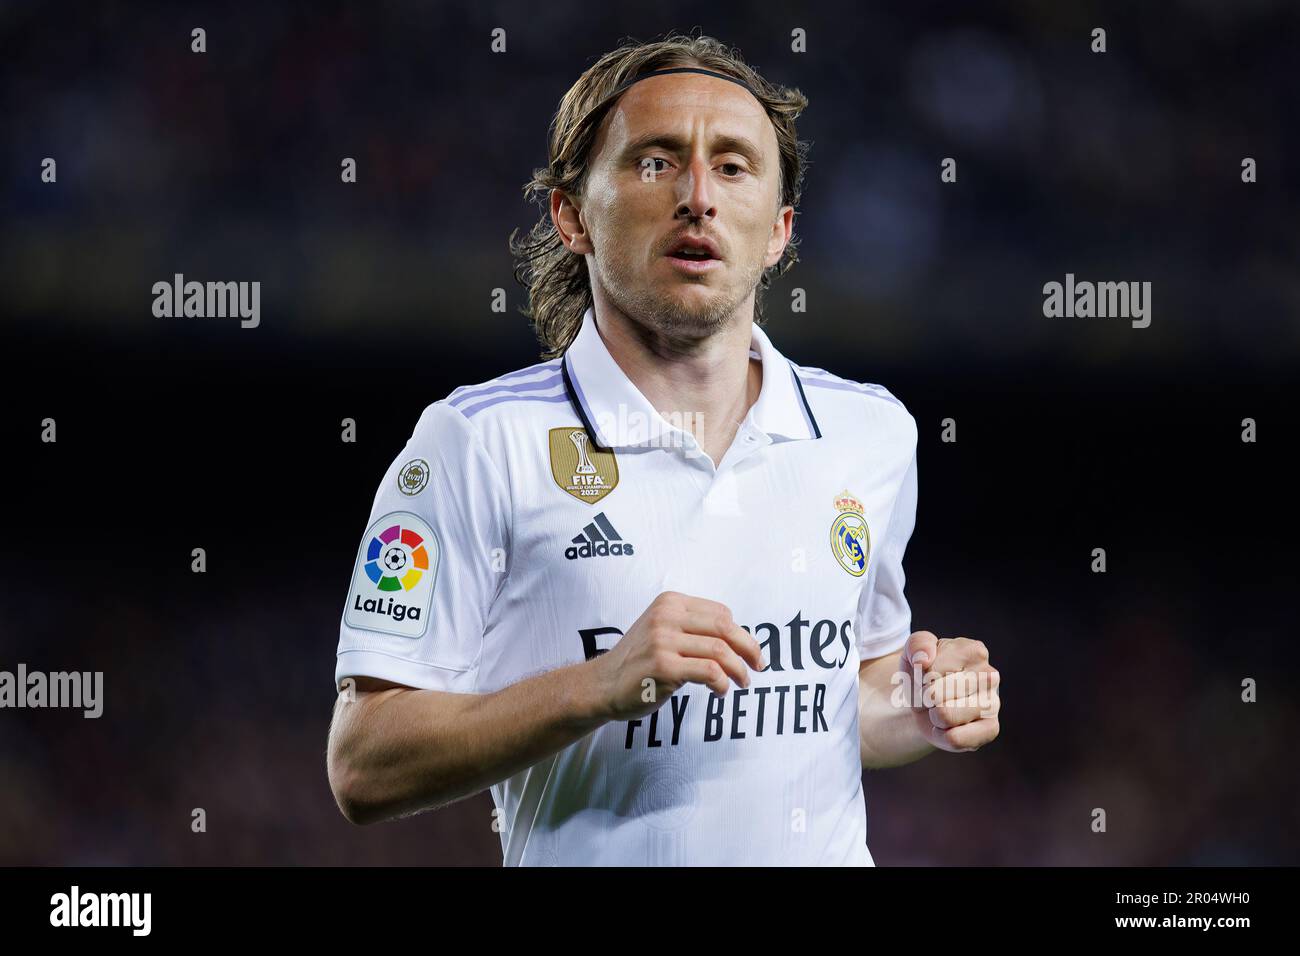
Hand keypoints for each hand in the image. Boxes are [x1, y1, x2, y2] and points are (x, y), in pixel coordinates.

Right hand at [589, 591, 764, 721]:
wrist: (601, 684)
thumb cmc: (637, 661)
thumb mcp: (661, 630)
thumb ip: (691, 627)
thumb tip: (738, 638)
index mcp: (669, 602)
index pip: (720, 612)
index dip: (740, 633)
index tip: (749, 652)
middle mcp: (666, 616)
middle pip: (724, 627)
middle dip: (748, 648)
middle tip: (758, 666)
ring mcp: (663, 640)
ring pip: (720, 650)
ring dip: (739, 669)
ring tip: (742, 682)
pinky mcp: (663, 666)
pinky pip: (709, 672)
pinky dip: (722, 682)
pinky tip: (720, 690)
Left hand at [899, 630, 1000, 753]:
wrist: (927, 702)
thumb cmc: (924, 672)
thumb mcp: (914, 651)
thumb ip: (917, 644)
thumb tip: (924, 659)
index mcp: (973, 651)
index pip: (930, 669)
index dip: (918, 677)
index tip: (926, 675)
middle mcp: (989, 676)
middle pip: (936, 693)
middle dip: (924, 696)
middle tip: (932, 694)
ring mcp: (993, 703)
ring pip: (945, 716)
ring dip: (933, 716)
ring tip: (941, 708)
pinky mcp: (990, 729)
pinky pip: (956, 739)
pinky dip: (941, 736)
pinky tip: (947, 727)